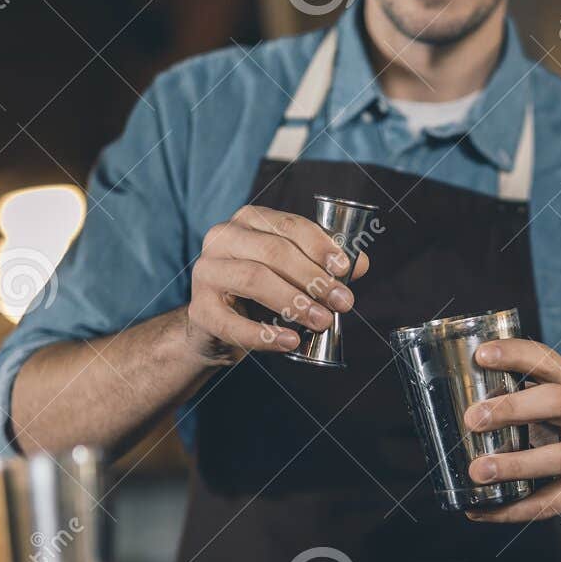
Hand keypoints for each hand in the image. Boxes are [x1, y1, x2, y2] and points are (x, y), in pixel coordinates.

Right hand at [184, 205, 370, 363]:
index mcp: (249, 221)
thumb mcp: (292, 273)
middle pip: (274, 252)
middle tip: (341, 302)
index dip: (319, 246)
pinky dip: (265, 334)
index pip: (288, 225)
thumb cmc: (260, 293)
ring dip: (294, 303)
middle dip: (313, 278)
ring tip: (321, 321)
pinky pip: (234, 323)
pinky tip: (290, 340)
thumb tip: (360, 264)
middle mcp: (223, 238)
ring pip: (254, 279)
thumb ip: (324, 265)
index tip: (344, 269)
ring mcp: (207, 272)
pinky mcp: (200, 310)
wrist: (218, 327)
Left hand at [461, 338, 560, 521]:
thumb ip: (523, 393)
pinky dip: (511, 510)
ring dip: (514, 465)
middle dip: (513, 409)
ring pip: (557, 459)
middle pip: (557, 403)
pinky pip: (549, 504)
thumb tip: (456, 391)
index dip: (516, 354)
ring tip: (478, 471)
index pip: (547, 361)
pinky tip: (478, 511)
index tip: (481, 355)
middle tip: (473, 418)